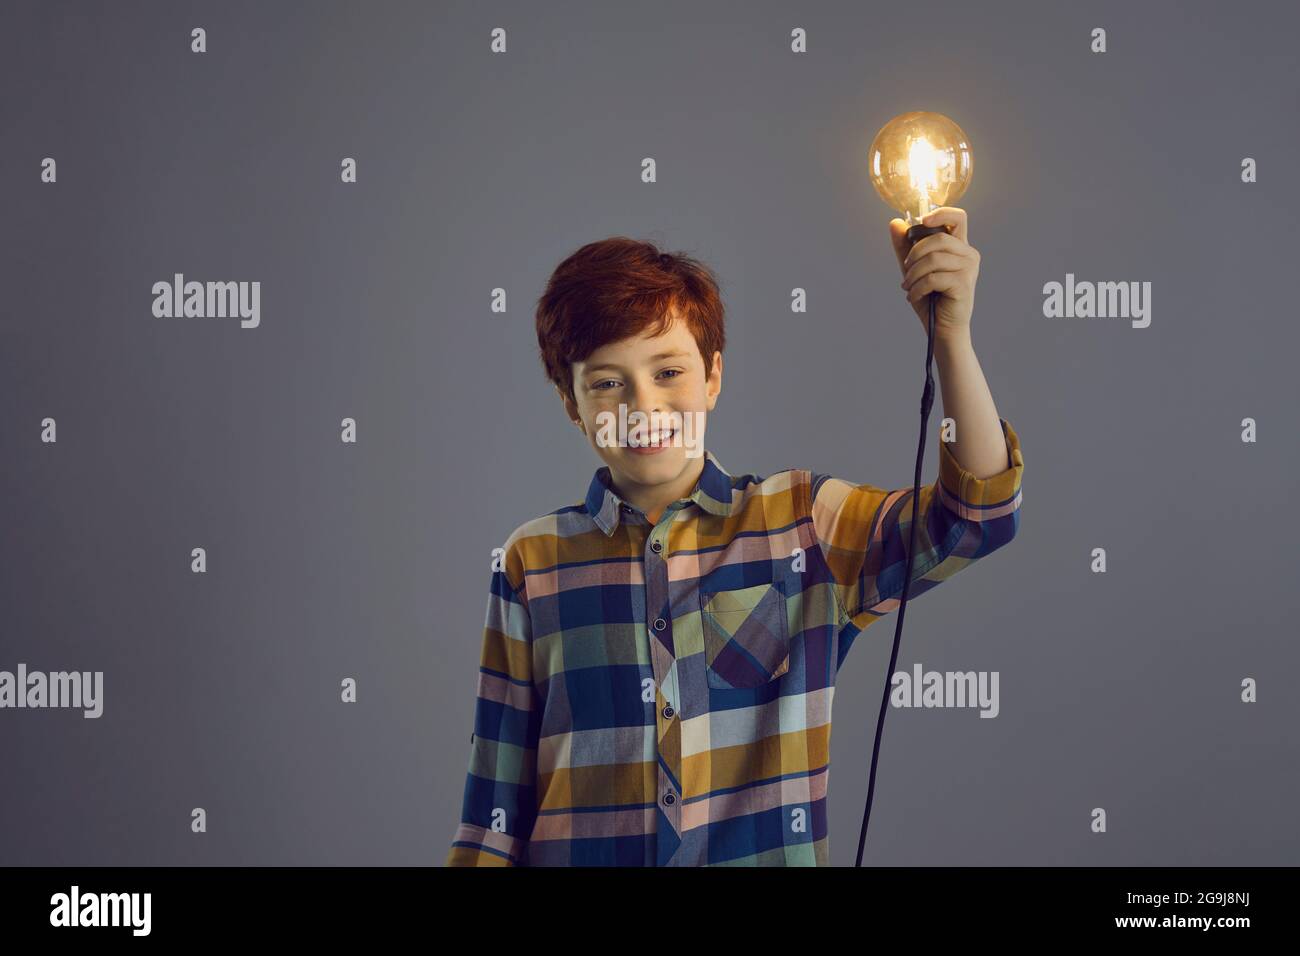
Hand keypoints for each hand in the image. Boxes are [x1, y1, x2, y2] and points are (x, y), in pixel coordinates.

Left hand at [888, 206, 978, 341]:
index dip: (941, 213)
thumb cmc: (930, 298)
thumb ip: (905, 247)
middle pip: (939, 238)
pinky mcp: (964, 284)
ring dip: (913, 274)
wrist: (941, 329)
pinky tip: (914, 296)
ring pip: (934, 259)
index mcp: (959, 247)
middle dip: (915, 254)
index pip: (958, 218)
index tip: (923, 221)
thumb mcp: (913, 269)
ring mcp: (969, 269)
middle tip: (906, 269)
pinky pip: (933, 278)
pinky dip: (917, 288)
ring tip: (908, 286)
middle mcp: (968, 254)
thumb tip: (895, 222)